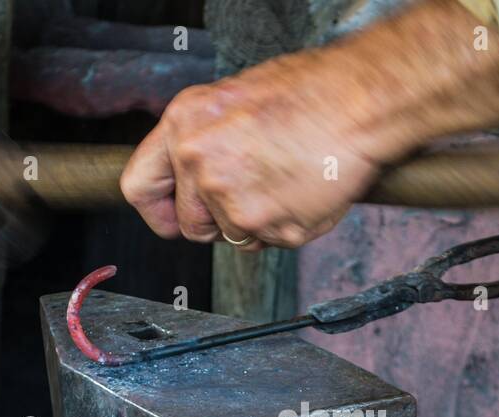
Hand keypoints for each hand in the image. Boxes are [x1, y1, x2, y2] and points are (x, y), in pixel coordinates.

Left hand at [120, 50, 382, 250]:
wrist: (358, 104)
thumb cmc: (309, 92)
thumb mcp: (233, 99)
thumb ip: (204, 138)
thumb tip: (194, 172)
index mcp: (184, 126)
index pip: (139, 187)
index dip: (158, 213)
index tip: (171, 222)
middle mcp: (199, 164)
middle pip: (192, 225)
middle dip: (218, 221)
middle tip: (252, 194)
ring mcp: (232, 200)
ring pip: (234, 236)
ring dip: (257, 221)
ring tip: (285, 182)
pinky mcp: (267, 227)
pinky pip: (269, 242)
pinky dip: (287, 226)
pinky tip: (303, 192)